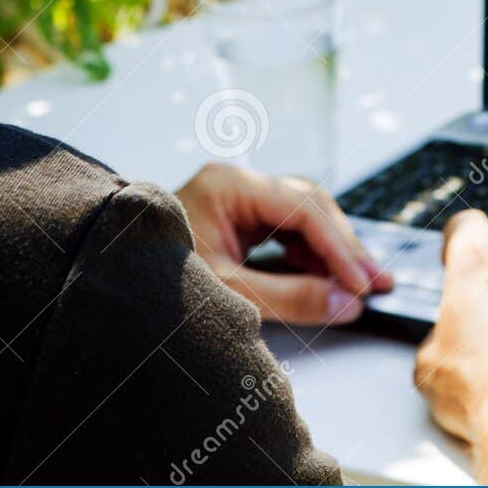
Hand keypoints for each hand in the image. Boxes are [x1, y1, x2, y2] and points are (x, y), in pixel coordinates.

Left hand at [175, 163, 392, 325]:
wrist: (112, 286)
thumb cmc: (154, 280)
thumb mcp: (228, 294)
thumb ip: (291, 297)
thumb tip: (346, 302)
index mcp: (227, 186)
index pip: (301, 210)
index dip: (339, 248)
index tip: (364, 282)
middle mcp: (236, 184)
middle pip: (309, 206)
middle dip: (344, 247)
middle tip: (375, 282)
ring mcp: (237, 200)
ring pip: (303, 218)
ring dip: (332, 253)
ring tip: (359, 286)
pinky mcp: (239, 222)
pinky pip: (287, 233)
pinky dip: (310, 258)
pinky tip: (328, 281)